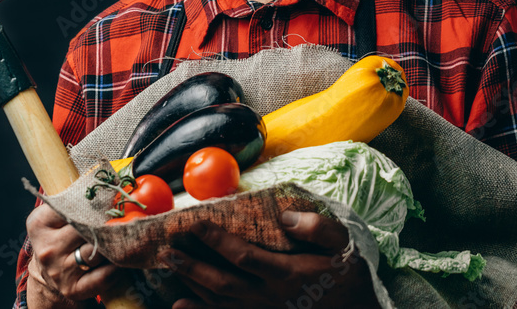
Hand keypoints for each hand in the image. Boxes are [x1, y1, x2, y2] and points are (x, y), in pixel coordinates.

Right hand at [25, 202, 123, 307]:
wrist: (49, 274)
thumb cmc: (58, 237)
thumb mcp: (55, 215)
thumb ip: (72, 197)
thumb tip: (104, 175)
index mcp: (39, 224)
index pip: (71, 205)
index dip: (94, 200)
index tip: (110, 194)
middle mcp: (47, 248)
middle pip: (86, 227)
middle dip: (106, 221)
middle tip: (123, 213)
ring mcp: (59, 271)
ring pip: (97, 250)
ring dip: (112, 243)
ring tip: (120, 235)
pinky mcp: (73, 289)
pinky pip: (104, 275)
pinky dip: (116, 266)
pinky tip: (118, 258)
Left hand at [157, 210, 376, 308]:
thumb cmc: (350, 274)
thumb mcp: (344, 245)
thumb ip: (317, 228)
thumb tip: (285, 217)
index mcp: (288, 274)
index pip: (243, 256)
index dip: (215, 240)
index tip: (194, 222)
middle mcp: (270, 297)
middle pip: (222, 282)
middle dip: (191, 265)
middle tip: (166, 249)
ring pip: (220, 301)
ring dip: (191, 284)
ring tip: (169, 265)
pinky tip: (181, 306)